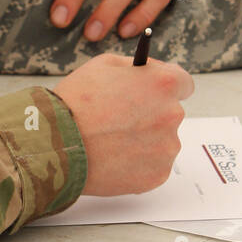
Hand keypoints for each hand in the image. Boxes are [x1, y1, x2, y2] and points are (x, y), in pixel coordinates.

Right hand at [54, 54, 193, 195]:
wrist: (57, 145)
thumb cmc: (76, 102)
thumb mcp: (105, 65)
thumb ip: (137, 67)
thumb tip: (151, 71)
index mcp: (164, 84)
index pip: (184, 83)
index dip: (165, 87)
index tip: (153, 92)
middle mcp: (172, 115)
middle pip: (170, 113)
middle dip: (151, 114)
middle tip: (121, 118)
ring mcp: (166, 148)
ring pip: (162, 141)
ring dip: (145, 139)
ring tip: (112, 140)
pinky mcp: (157, 175)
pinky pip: (153, 165)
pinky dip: (138, 162)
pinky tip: (114, 157)